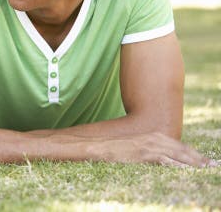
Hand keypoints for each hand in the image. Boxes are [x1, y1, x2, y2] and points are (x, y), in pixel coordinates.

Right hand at [92, 132, 214, 166]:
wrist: (96, 145)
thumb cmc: (114, 148)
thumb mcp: (134, 146)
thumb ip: (148, 149)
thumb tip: (160, 158)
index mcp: (152, 136)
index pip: (178, 145)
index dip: (192, 153)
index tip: (204, 160)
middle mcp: (153, 138)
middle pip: (181, 148)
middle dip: (197, 157)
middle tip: (211, 164)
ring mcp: (148, 145)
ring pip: (176, 154)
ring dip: (191, 161)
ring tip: (205, 167)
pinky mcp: (142, 153)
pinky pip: (164, 160)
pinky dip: (176, 164)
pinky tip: (185, 169)